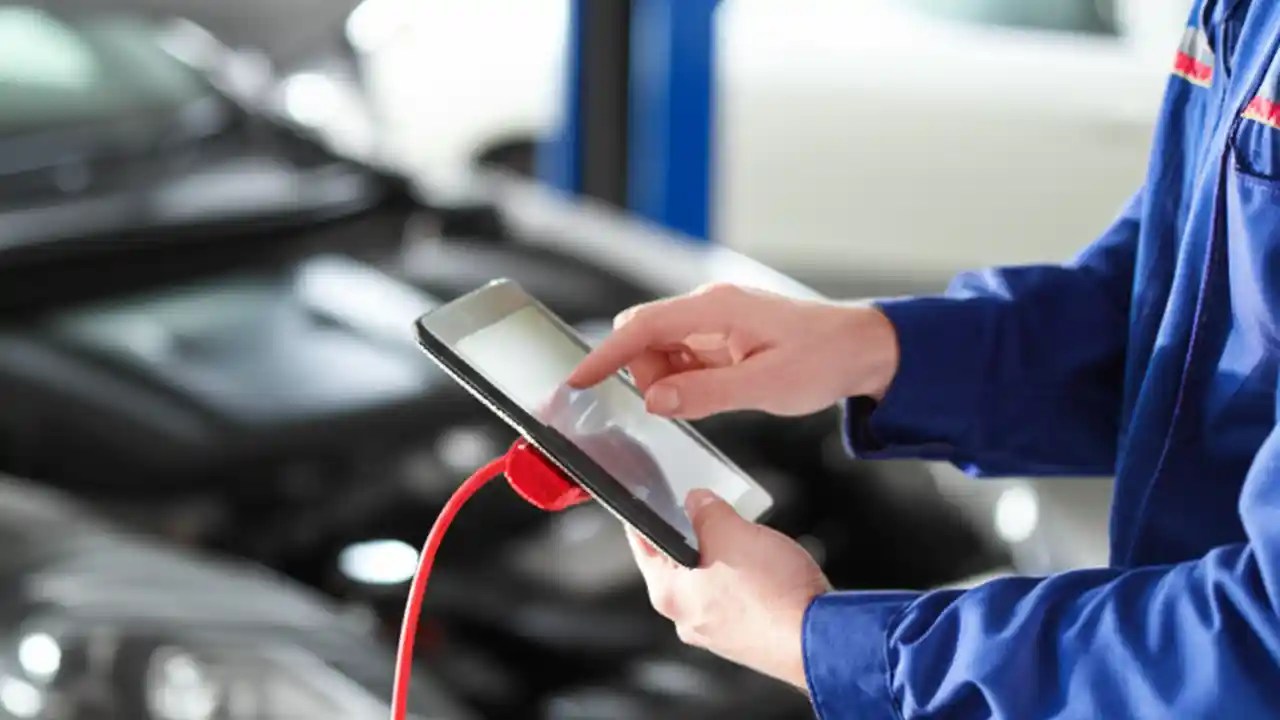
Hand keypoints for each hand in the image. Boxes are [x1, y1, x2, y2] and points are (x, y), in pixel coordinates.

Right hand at [568, 283, 898, 418]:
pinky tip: (714, 393)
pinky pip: (685, 358)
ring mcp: (715, 322)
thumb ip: (705, 394)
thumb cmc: (825, 358)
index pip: (642, 327)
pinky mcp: (722, 338)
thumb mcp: (766, 386)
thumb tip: (656, 401)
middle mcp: (710, 308)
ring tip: (713, 398)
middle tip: (679, 405)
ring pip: (662, 351)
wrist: (863, 349)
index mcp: (717, 308)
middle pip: (645, 338)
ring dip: (670, 381)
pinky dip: (686, 381)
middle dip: (646, 375)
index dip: (605, 355)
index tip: (578, 381)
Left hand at [627, 489, 829, 688]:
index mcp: (671, 595)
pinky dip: (748, 578)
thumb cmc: (772, 594)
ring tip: (749, 540)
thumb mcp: (731, 531)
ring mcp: (720, 631)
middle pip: (680, 562)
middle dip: (697, 532)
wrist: (821, 637)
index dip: (646, 515)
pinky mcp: (749, 636)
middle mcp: (689, 619)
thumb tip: (697, 501)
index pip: (644, 545)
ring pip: (712, 579)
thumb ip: (706, 510)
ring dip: (728, 555)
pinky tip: (767, 567)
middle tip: (711, 510)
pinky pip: (738, 596)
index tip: (648, 498)